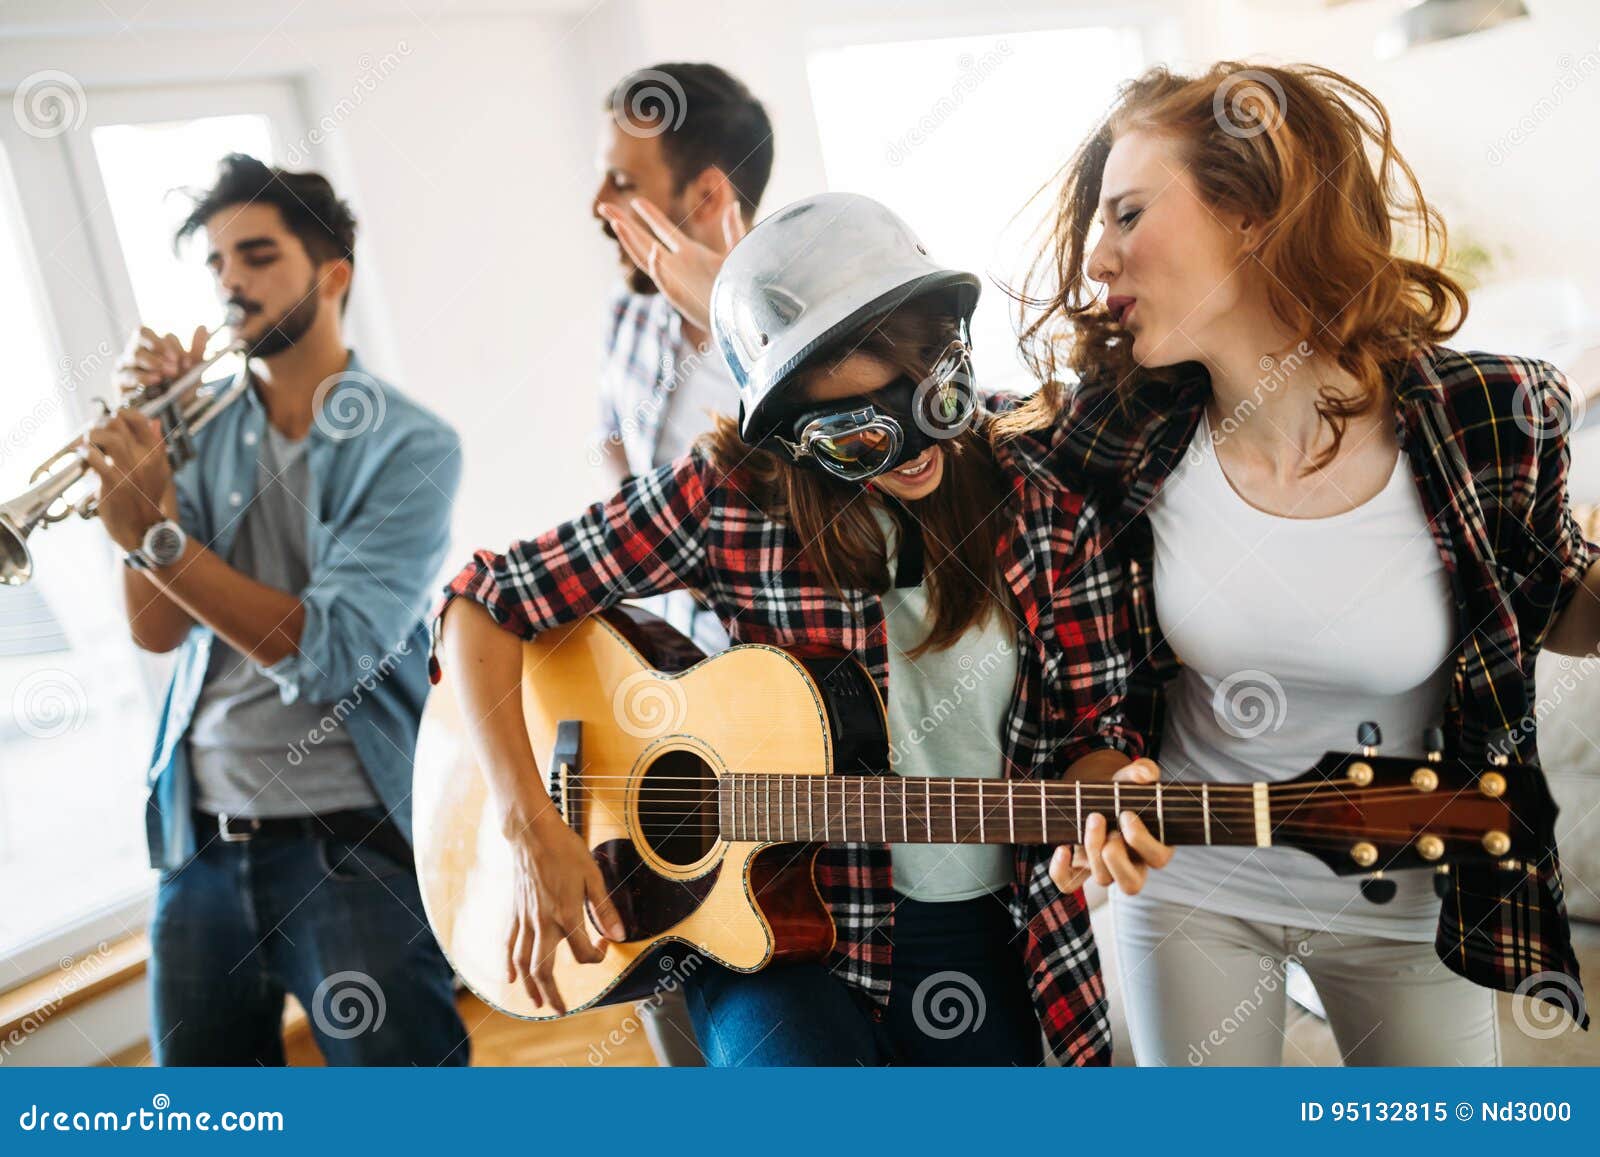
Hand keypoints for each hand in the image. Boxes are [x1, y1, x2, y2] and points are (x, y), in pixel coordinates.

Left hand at [81, 411, 173, 551]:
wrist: (143, 528)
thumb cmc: (146, 498)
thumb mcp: (160, 470)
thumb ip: (157, 444)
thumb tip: (155, 421)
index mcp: (155, 453)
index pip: (139, 418)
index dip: (121, 413)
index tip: (112, 421)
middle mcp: (144, 459)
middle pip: (118, 423)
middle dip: (101, 424)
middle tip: (94, 434)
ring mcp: (129, 470)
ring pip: (108, 437)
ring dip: (92, 435)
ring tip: (88, 443)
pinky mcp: (113, 483)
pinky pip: (95, 459)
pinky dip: (85, 453)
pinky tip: (83, 456)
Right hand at [115, 325, 208, 398]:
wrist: (170, 415)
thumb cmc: (178, 388)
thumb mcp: (191, 370)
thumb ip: (196, 349)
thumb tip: (203, 327)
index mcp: (149, 345)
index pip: (151, 334)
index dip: (169, 345)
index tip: (185, 361)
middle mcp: (134, 352)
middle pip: (139, 340)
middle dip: (159, 352)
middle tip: (175, 367)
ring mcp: (124, 367)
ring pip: (133, 356)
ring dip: (152, 363)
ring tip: (166, 375)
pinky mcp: (119, 383)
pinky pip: (126, 377)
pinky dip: (142, 379)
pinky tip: (155, 382)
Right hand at [505, 807, 626, 1013]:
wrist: (532, 832)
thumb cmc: (565, 850)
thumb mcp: (593, 875)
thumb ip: (604, 908)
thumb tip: (620, 934)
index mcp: (566, 914)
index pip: (582, 952)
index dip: (598, 956)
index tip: (605, 945)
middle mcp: (543, 922)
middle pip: (545, 969)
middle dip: (553, 994)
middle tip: (561, 1010)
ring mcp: (526, 918)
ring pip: (523, 962)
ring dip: (530, 986)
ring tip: (536, 1003)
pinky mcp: (515, 912)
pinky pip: (509, 943)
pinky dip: (509, 963)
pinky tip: (510, 977)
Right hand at [597, 197, 746, 332]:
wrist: (741, 314)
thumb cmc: (738, 287)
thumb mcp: (737, 252)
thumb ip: (733, 230)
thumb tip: (732, 205)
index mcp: (688, 253)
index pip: (662, 229)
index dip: (649, 214)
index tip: (636, 200)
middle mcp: (676, 264)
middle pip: (642, 240)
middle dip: (624, 223)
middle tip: (605, 207)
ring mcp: (674, 279)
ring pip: (644, 257)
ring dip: (629, 241)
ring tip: (616, 223)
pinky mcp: (679, 296)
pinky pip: (664, 281)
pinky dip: (659, 268)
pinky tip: (654, 254)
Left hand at [1048, 758, 1173, 896]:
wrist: (1098, 795)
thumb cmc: (1123, 789)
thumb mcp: (1133, 776)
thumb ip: (1143, 771)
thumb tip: (1143, 774)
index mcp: (1155, 845)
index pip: (1158, 859)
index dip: (1142, 841)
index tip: (1126, 814)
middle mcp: (1134, 864)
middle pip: (1132, 884)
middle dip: (1116, 856)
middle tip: (1102, 821)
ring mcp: (1106, 869)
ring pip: (1104, 880)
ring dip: (1092, 850)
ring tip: (1090, 819)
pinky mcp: (1080, 869)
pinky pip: (1070, 885)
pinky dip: (1061, 871)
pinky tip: (1062, 848)